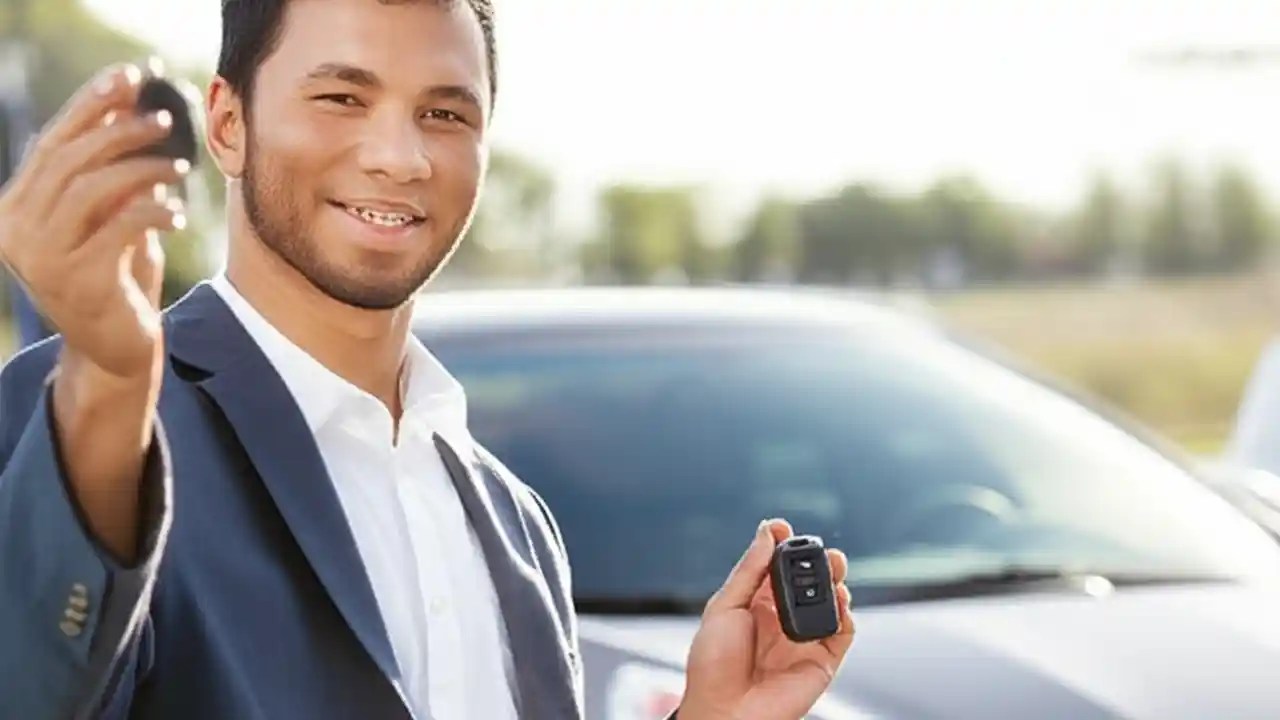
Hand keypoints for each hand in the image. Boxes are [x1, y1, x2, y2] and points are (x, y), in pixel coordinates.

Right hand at [0, 62, 187, 378]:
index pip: (51, 142)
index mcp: (16, 208)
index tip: (130, 76)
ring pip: (90, 189)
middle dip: (119, 130)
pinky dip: (151, 211)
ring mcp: (43, 259)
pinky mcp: (78, 281)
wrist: (116, 348)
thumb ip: (110, 171)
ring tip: (179, 169)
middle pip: (68, 159)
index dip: (90, 104)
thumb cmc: (115, 275)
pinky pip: (118, 228)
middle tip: (165, 120)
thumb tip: (132, 106)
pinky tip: (175, 213)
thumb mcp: (108, 218)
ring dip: (141, 170)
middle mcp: (18, 231)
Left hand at [679, 519, 854, 719]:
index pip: (775, 567)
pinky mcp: (821, 661)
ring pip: (828, 604)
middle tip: (821, 548)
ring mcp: (802, 640)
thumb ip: (750, 569)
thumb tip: (768, 531)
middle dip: (817, 561)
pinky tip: (841, 601)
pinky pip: (841, 634)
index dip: (783, 546)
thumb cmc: (713, 666)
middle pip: (807, 582)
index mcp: (754, 604)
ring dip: (835, 582)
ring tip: (835, 567)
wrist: (724, 711)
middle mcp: (781, 619)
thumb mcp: (724, 606)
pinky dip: (846, 615)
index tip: (784, 527)